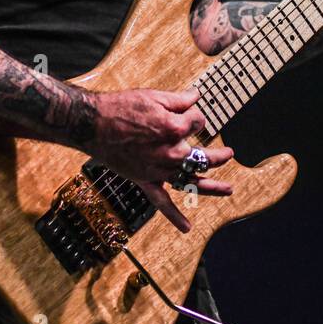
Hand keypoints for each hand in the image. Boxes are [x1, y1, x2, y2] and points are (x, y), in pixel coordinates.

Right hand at [91, 87, 233, 231]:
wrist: (93, 124)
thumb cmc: (122, 108)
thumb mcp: (154, 96)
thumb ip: (179, 99)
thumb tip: (196, 97)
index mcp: (175, 129)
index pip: (198, 123)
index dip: (194, 116)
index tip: (187, 111)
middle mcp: (171, 153)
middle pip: (203, 157)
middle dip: (218, 155)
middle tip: (229, 153)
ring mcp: (160, 169)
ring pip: (192, 181)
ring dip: (212, 187)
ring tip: (229, 189)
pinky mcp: (146, 180)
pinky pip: (162, 202)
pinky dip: (175, 216)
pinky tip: (186, 227)